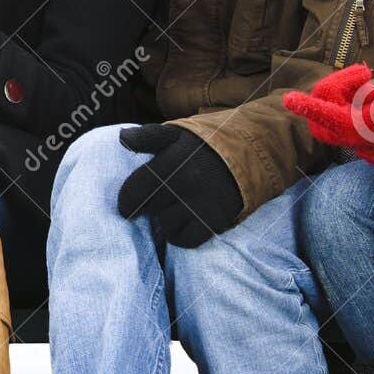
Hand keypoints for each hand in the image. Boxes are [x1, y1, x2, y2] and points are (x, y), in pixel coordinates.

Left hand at [115, 124, 242, 247]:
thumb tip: (122, 138)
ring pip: (166, 225)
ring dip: (165, 220)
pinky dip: (181, 235)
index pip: (137, 187)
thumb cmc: (204, 144)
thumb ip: (147, 137)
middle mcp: (186, 181)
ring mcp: (201, 202)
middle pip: (149, 208)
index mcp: (172, 158)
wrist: (251, 152)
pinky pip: (185, 239)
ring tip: (175, 207)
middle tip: (155, 201)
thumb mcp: (176, 133)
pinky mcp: (215, 219)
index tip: (125, 206)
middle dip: (147, 207)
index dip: (126, 200)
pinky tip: (184, 222)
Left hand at [281, 64, 373, 166]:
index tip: (288, 99)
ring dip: (350, 81)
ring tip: (363, 92)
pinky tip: (355, 92)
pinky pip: (329, 81)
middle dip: (348, 78)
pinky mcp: (318, 104)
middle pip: (328, 88)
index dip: (307, 105)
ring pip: (329, 82)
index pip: (324, 113)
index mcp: (343, 128)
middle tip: (368, 73)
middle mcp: (326, 124)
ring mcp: (318, 114)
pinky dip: (345, 81)